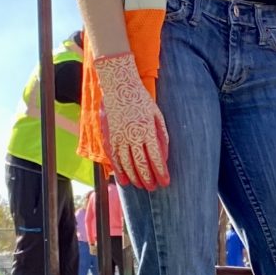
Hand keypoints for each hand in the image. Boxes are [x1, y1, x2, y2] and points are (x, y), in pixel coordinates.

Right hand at [95, 52, 169, 190]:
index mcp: (147, 130)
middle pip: (141, 163)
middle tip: (154, 188)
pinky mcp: (110, 136)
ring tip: (141, 186)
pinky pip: (114, 158)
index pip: (155, 157)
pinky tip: (123, 180)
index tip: (165, 182)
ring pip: (127, 163)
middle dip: (148, 178)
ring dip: (134, 178)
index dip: (161, 172)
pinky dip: (118, 171)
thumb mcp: (157, 115)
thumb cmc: (140, 99)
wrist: (119, 86)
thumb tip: (164, 156)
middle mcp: (132, 135)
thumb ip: (161, 135)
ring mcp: (119, 137)